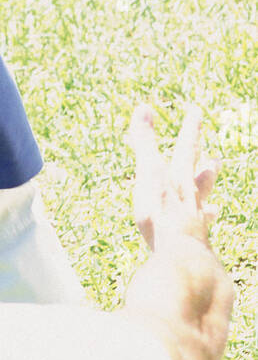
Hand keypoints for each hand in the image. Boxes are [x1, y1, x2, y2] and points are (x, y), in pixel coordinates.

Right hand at [126, 104, 219, 251]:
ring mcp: (194, 217)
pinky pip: (201, 227)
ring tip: (214, 191)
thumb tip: (142, 106)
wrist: (178, 253)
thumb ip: (144, 142)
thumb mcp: (148, 173)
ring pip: (204, 200)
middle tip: (216, 158)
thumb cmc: (160, 213)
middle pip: (199, 175)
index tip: (196, 112)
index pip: (186, 147)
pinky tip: (209, 221)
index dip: (190, 129)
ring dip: (207, 192)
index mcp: (179, 178)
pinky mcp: (194, 238)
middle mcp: (191, 196)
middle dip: (204, 164)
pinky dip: (204, 222)